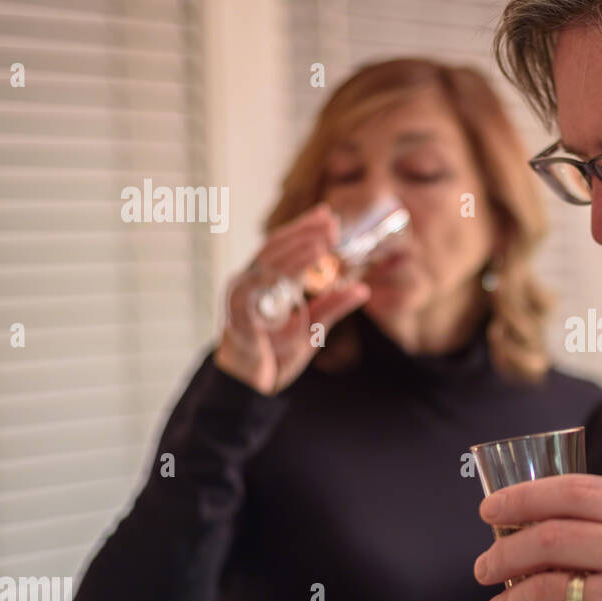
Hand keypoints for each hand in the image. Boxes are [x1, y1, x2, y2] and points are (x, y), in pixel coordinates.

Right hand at [214, 203, 369, 394]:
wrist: (249, 385)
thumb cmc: (274, 352)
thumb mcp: (312, 327)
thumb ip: (333, 306)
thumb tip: (363, 288)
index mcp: (266, 280)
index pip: (284, 246)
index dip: (304, 228)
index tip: (328, 215)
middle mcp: (251, 283)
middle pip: (275, 248)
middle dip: (303, 233)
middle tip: (331, 223)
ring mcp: (241, 298)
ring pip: (266, 265)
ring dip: (294, 253)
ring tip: (321, 244)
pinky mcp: (238, 318)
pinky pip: (253, 294)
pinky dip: (273, 281)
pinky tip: (295, 274)